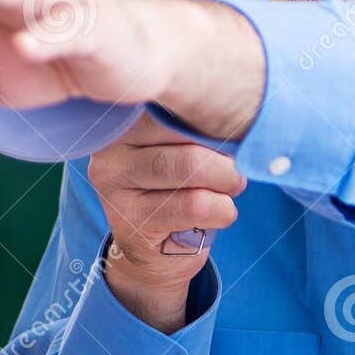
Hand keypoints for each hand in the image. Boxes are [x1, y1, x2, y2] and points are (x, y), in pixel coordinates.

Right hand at [87, 114, 245, 331]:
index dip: (217, 115)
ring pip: (192, 166)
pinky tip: (218, 213)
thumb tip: (244, 110)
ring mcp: (113, 184)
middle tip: (236, 169)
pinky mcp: (130, 220)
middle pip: (188, 129)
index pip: (178, 98)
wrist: (156, 255)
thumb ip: (201, 122)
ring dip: (228, 181)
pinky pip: (196, 205)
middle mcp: (111, 146)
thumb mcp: (188, 146)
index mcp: (125, 117)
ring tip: (230, 188)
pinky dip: (223, 210)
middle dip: (227, 152)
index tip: (236, 127)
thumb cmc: (182, 188)